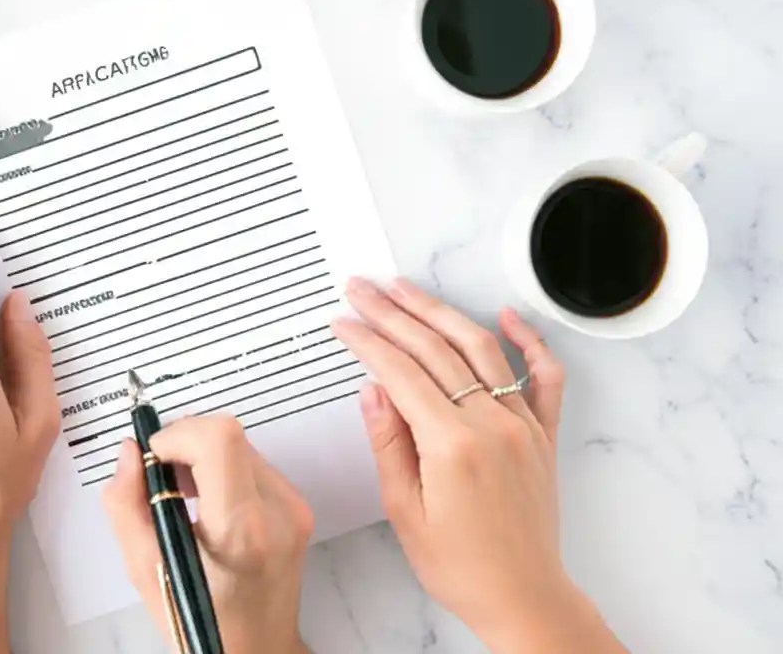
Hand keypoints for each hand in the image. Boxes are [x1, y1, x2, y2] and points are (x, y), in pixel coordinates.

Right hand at [103, 416, 312, 653]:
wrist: (256, 651)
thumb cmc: (199, 621)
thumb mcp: (145, 570)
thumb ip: (127, 505)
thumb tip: (130, 452)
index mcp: (240, 530)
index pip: (218, 439)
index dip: (177, 435)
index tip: (153, 459)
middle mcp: (277, 511)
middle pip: (228, 435)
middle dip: (184, 443)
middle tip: (159, 477)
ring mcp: (294, 507)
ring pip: (240, 444)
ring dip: (202, 456)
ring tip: (181, 495)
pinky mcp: (298, 506)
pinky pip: (253, 464)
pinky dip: (222, 470)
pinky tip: (206, 503)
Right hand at [332, 277, 624, 653]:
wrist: (522, 597)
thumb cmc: (462, 567)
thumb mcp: (405, 511)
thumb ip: (389, 443)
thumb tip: (374, 390)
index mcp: (453, 445)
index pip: (400, 372)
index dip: (367, 341)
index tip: (344, 322)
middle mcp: (492, 425)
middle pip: (436, 348)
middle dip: (393, 312)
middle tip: (364, 289)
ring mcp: (522, 425)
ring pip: (480, 348)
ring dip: (440, 312)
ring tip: (408, 289)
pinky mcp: (542, 434)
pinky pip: (543, 376)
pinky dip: (528, 341)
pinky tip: (506, 316)